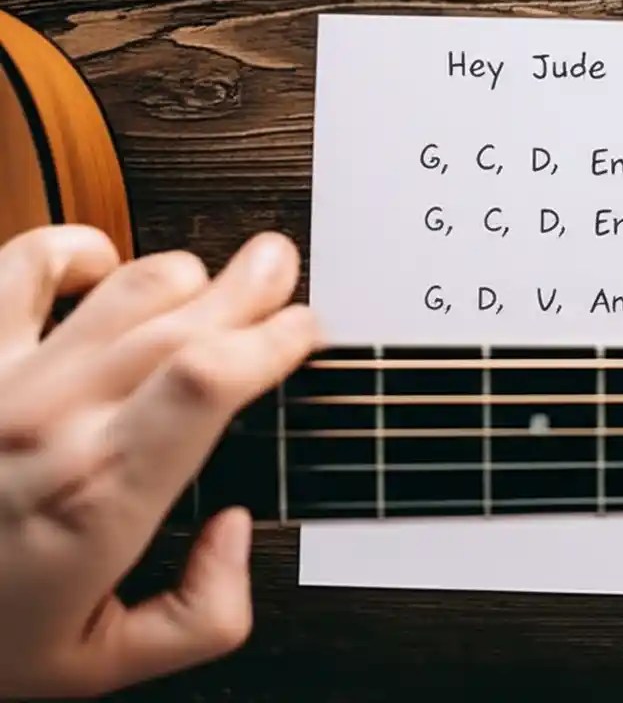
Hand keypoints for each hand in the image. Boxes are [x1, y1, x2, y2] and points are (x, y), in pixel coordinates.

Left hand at [0, 226, 319, 697]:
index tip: (304, 332)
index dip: (273, 338)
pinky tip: (103, 265)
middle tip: (281, 271)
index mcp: (100, 496)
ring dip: (188, 270)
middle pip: (181, 317)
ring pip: (122, 284)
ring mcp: (5, 381)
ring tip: (217, 278)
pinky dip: (76, 250)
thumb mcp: (103, 665)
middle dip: (252, 286)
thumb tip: (237, 535)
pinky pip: (21, 265)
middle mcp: (52, 423)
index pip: (210, 379)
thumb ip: (202, 616)